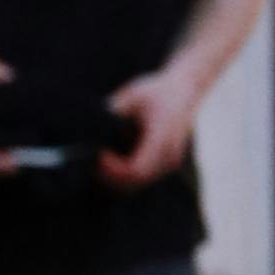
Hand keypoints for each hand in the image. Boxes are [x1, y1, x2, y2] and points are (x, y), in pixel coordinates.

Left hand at [98, 64, 202, 192]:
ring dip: (116, 178)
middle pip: (135, 182)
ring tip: (98, 161)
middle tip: (90, 162)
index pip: (136, 169)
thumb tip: (88, 129)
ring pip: (138, 184)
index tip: (97, 155)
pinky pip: (143, 179)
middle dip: (110, 176)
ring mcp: (170, 162)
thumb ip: (112, 113)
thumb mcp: (132, 96)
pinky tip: (110, 162)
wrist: (186, 90)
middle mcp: (169, 154)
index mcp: (162, 136)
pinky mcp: (166, 165)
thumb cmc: (157, 90)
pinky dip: (124, 175)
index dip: (113, 170)